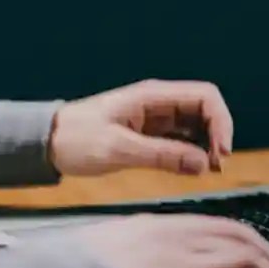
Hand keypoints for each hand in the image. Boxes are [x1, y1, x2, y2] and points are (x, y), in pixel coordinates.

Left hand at [49, 79, 232, 176]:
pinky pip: (181, 140)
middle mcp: (159, 104)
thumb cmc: (76, 140)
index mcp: (153, 96)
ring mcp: (156, 119)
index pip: (205, 97)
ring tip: (206, 171)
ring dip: (207, 146)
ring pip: (197, 126)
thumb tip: (202, 164)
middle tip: (216, 167)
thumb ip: (161, 155)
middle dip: (217, 136)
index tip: (221, 153)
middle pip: (206, 111)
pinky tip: (191, 170)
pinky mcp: (150, 135)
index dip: (221, 122)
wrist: (47, 143)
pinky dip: (192, 153)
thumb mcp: (118, 149)